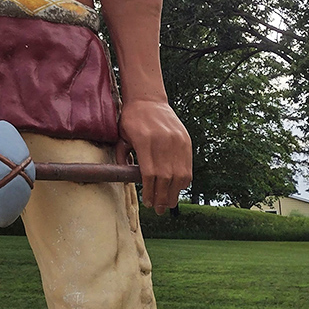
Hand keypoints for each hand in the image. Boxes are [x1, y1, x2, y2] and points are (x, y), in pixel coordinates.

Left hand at [115, 99, 191, 213]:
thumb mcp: (121, 137)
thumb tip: (124, 179)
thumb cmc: (131, 119)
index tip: (147, 202)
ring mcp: (177, 141)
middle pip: (166, 178)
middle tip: (158, 209)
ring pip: (180, 175)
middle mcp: (163, 141)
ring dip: (175, 193)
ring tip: (168, 203)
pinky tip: (176, 188)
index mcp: (145, 141)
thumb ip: (122, 157)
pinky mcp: (186, 140)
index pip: (150, 174)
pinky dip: (183, 180)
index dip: (150, 192)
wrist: (148, 99)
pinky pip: (187, 166)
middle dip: (162, 197)